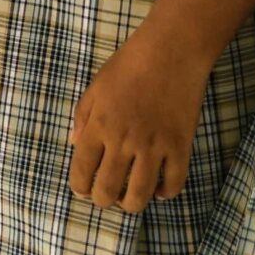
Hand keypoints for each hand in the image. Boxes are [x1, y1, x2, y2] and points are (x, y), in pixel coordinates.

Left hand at [68, 26, 208, 212]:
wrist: (171, 49)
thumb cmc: (129, 64)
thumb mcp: (95, 86)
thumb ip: (82, 117)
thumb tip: (74, 145)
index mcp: (98, 126)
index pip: (81, 173)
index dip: (79, 188)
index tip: (83, 189)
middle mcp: (123, 141)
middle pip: (107, 192)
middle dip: (103, 200)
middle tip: (107, 194)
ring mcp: (154, 146)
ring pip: (139, 196)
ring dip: (131, 204)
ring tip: (130, 197)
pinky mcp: (180, 146)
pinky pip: (174, 184)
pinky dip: (166, 193)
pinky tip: (160, 188)